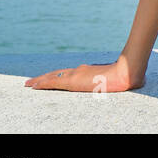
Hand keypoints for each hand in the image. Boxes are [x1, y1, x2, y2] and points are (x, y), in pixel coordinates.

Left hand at [24, 57, 142, 93]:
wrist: (127, 73)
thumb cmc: (127, 75)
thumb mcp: (119, 77)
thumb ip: (117, 77)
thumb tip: (129, 81)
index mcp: (88, 73)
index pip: (68, 75)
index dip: (56, 77)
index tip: (46, 79)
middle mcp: (80, 72)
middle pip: (58, 75)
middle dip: (44, 79)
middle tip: (30, 82)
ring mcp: (77, 75)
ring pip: (53, 78)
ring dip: (40, 81)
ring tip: (28, 84)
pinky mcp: (74, 81)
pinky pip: (53, 82)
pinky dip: (42, 83)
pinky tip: (33, 85)